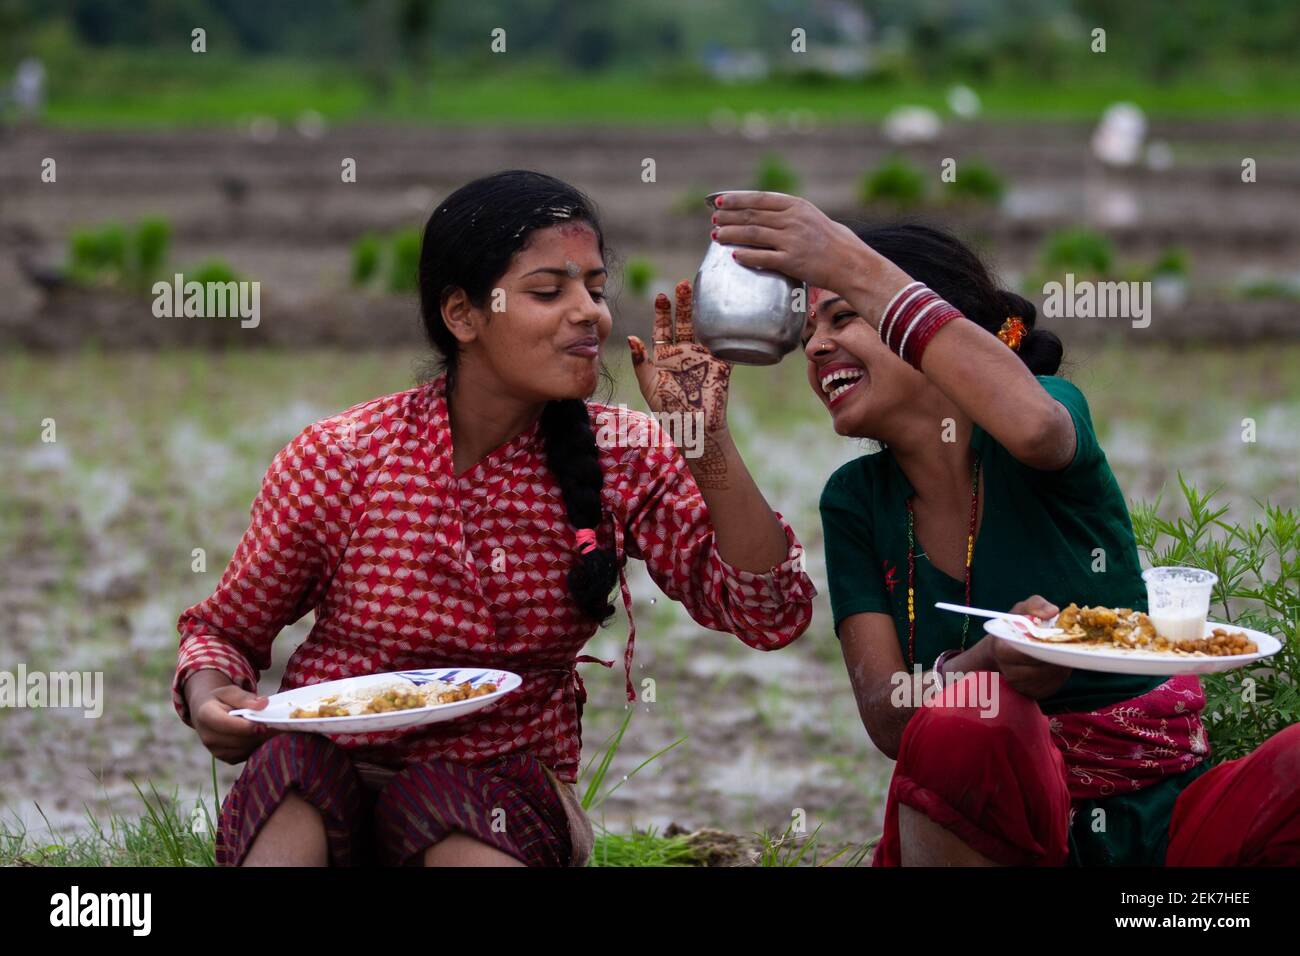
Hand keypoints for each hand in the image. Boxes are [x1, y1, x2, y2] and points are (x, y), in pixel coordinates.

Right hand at [186, 672, 277, 763]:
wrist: (207, 714)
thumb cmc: (221, 700)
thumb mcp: (230, 692)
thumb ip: (245, 698)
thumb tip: (263, 703)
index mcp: (206, 715)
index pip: (225, 724)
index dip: (245, 727)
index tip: (263, 725)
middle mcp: (208, 736)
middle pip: (237, 740)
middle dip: (259, 735)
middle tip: (279, 728)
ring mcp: (216, 750)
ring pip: (244, 750)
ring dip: (261, 741)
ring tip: (275, 731)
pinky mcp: (226, 758)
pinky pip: (245, 755)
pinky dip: (257, 747)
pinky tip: (266, 737)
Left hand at [627, 280, 731, 434]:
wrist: (695, 428)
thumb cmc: (669, 411)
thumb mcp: (649, 385)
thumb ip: (641, 362)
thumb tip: (631, 337)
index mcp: (665, 357)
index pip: (662, 329)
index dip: (662, 313)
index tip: (661, 296)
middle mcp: (684, 353)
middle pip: (683, 323)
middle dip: (682, 304)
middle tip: (682, 284)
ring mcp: (703, 357)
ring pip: (702, 328)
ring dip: (700, 311)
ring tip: (698, 291)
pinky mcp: (721, 365)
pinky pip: (725, 345)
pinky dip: (726, 331)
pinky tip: (725, 312)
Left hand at [711, 190, 910, 317]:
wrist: (851, 262)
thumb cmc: (832, 241)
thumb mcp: (811, 217)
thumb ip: (788, 214)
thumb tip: (761, 213)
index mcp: (797, 206)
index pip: (759, 199)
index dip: (736, 199)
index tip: (718, 200)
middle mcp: (793, 220)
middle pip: (752, 215)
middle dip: (728, 216)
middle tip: (712, 219)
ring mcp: (792, 240)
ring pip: (753, 234)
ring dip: (730, 234)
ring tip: (715, 236)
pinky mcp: (792, 261)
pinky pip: (763, 257)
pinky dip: (746, 256)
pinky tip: (733, 255)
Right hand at [991, 595, 1072, 698]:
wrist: (1006, 648)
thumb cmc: (1015, 626)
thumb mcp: (1022, 610)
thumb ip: (1035, 605)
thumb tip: (1053, 611)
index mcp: (1002, 649)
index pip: (1023, 653)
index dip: (1040, 646)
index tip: (1054, 637)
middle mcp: (1010, 672)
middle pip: (1040, 667)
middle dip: (1055, 654)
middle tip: (1065, 643)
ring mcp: (1023, 686)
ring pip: (1050, 675)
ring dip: (1060, 663)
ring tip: (1061, 650)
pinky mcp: (1036, 693)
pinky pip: (1055, 683)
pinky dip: (1060, 671)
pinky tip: (1058, 661)